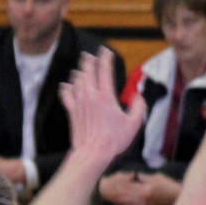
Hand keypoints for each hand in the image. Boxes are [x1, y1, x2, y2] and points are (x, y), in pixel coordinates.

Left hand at [59, 49, 146, 164]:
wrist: (92, 153)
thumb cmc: (114, 140)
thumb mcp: (134, 124)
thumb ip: (139, 107)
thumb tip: (138, 96)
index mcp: (106, 96)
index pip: (104, 70)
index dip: (105, 58)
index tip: (106, 51)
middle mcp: (90, 95)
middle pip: (87, 71)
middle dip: (89, 60)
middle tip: (90, 55)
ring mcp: (79, 103)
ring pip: (76, 80)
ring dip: (79, 72)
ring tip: (81, 69)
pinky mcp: (72, 111)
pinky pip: (66, 95)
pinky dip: (66, 88)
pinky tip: (66, 85)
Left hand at [99, 171, 180, 204]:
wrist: (178, 197)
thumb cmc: (169, 185)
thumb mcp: (156, 177)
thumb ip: (144, 178)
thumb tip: (135, 177)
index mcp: (145, 190)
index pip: (128, 186)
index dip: (120, 183)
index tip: (113, 179)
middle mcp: (143, 199)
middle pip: (125, 196)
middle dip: (116, 192)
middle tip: (107, 189)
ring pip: (128, 203)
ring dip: (118, 200)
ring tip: (110, 197)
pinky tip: (121, 203)